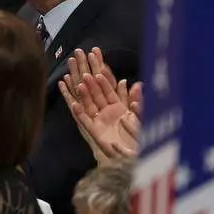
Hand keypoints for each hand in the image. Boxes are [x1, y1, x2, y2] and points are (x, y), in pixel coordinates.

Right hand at [60, 48, 141, 163]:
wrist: (138, 160)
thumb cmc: (142, 139)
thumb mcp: (143, 118)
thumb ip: (138, 102)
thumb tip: (137, 85)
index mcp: (118, 105)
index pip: (107, 83)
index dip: (101, 68)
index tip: (94, 53)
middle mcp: (106, 111)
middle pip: (93, 89)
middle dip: (85, 72)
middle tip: (77, 56)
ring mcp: (99, 121)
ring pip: (86, 102)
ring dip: (80, 90)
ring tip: (70, 76)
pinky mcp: (95, 134)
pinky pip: (85, 122)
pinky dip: (78, 113)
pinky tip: (73, 103)